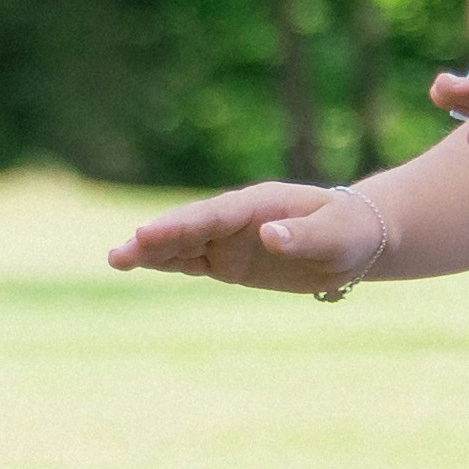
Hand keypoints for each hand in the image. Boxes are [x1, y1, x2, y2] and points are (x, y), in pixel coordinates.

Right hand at [113, 178, 377, 294]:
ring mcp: (228, 240)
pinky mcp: (228, 261)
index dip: (181, 225)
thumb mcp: (335, 234)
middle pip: (188, 228)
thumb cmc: (349, 231)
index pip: (213, 215)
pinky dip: (165, 263)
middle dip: (154, 239)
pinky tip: (137, 264)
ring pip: (183, 245)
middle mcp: (236, 219)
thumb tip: (268, 236)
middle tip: (119, 253)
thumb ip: (302, 235)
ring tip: (115, 259)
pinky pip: (191, 262)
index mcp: (258, 204)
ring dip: (150, 252)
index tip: (148, 233)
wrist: (354, 242)